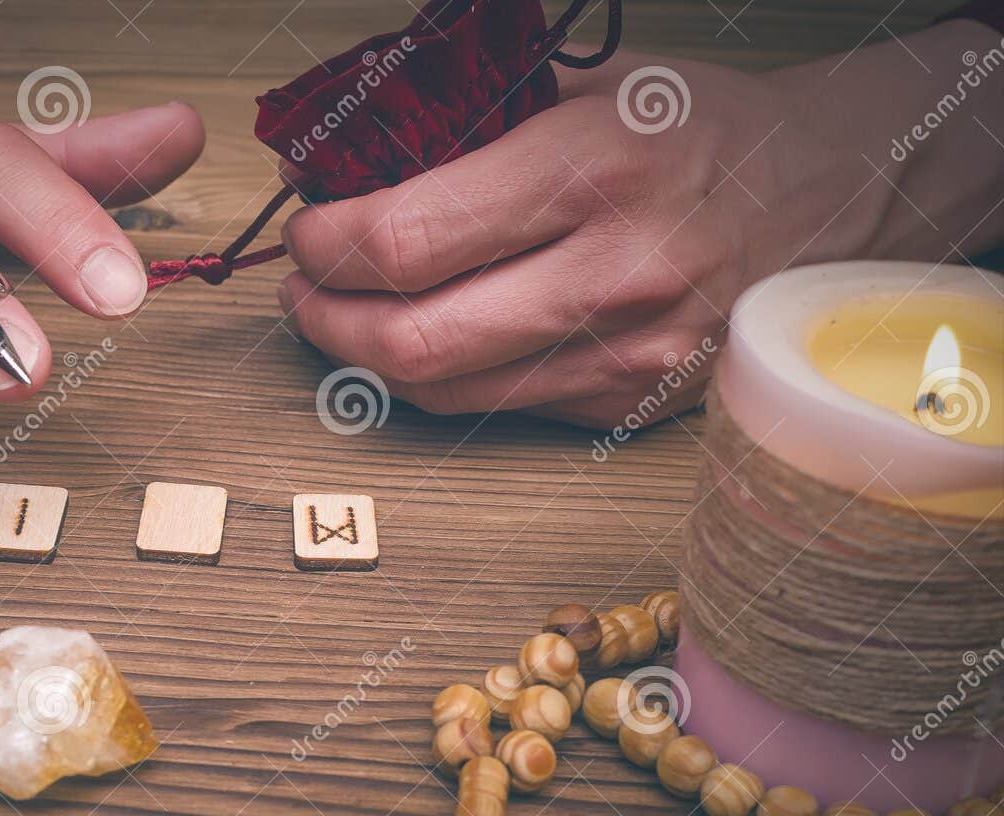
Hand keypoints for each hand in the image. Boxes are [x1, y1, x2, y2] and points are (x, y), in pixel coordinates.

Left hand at [277, 22, 1003, 428]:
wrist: (834, 194)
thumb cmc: (703, 131)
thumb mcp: (593, 85)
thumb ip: (469, 120)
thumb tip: (348, 154)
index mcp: (592, 172)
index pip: (406, 240)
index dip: (326, 245)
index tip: (307, 229)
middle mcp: (610, 274)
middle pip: (411, 339)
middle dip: (324, 319)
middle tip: (302, 289)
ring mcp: (625, 352)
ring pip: (444, 390)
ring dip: (366, 360)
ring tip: (342, 316)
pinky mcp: (629, 402)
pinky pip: (497, 409)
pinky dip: (439, 380)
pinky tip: (422, 341)